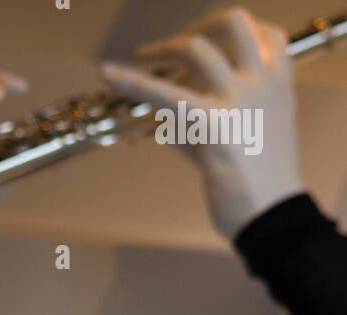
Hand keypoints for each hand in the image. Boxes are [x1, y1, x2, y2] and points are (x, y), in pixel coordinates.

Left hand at [101, 7, 302, 239]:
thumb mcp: (251, 144)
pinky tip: (106, 73)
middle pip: (232, 23)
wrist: (272, 219)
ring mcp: (239, 101)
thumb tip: (165, 126)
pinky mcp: (210, 125)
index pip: (265, 33)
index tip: (212, 38)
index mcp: (280, 85)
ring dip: (166, 47)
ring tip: (144, 55)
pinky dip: (131, 81)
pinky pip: (164, 94)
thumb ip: (210, 125)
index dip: (237, 30)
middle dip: (200, 27)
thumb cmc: (262, 190)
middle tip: (175, 47)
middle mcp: (262, 83)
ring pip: (197, 49)